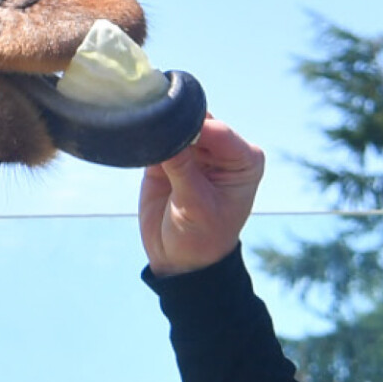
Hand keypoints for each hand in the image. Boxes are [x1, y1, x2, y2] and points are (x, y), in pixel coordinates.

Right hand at [139, 115, 263, 275]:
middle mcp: (222, 150)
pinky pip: (158, 135)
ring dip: (160, 128)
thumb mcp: (195, 205)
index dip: (192, 127)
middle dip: (175, 124)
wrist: (180, 260)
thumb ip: (182, 168)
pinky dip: (148, 136)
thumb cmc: (201, 238)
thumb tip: (166, 131)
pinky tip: (138, 140)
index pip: (217, 130)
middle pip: (197, 121)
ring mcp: (196, 150)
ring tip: (145, 139)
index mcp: (243, 160)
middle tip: (154, 132)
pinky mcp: (169, 154)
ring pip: (176, 124)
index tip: (169, 132)